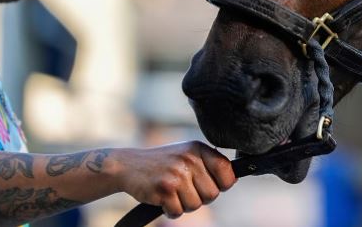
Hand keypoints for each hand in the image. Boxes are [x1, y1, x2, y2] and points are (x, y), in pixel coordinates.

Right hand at [112, 141, 235, 218]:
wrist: (128, 165)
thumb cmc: (162, 163)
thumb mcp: (187, 154)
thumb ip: (208, 164)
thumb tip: (233, 178)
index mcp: (198, 149)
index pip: (227, 171)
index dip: (223, 183)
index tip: (212, 185)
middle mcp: (189, 160)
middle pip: (212, 194)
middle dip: (200, 197)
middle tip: (185, 190)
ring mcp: (176, 174)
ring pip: (195, 205)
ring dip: (183, 205)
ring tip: (172, 192)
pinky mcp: (164, 189)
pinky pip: (178, 212)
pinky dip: (170, 211)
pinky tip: (163, 199)